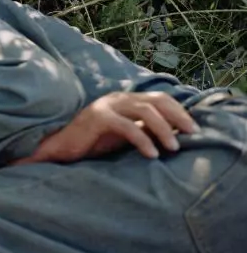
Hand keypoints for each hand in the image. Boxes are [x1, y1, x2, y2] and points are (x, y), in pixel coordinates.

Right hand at [17, 91, 199, 164]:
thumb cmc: (90, 143)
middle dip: (178, 117)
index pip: (159, 98)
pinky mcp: (97, 119)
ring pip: (144, 110)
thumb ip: (143, 129)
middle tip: (191, 134)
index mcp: (124, 100)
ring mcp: (106, 107)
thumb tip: (172, 134)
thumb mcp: (122, 135)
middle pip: (156, 100)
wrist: (58, 148)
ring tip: (173, 148)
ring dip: (164, 129)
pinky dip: (143, 140)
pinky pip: (127, 126)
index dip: (179, 111)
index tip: (193, 129)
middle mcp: (117, 99)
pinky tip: (152, 154)